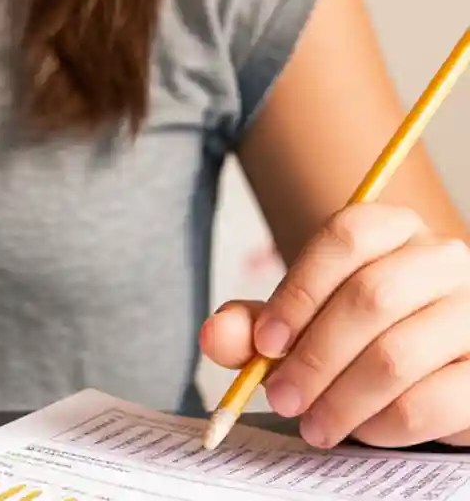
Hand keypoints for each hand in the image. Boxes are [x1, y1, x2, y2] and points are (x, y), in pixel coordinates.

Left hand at [201, 203, 469, 448]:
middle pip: (371, 296)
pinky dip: (382, 425)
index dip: (298, 293)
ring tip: (312, 425)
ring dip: (341, 400)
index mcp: (392, 228)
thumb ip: (252, 326)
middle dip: (313, 357)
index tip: (265, 345)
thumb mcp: (297, 324)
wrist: (427, 370)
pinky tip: (360, 430)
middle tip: (280, 398)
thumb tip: (215, 334)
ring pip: (397, 355)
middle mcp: (443, 258)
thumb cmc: (356, 336)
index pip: (345, 237)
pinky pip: (429, 402)